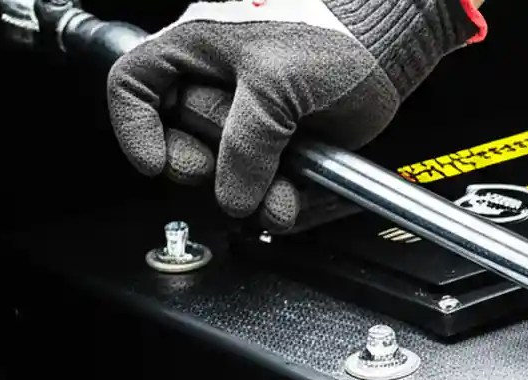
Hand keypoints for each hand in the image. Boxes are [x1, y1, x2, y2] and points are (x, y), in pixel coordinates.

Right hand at [106, 0, 485, 232]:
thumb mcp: (275, 81)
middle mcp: (219, 85)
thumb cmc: (336, 31)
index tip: (157, 164)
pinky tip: (294, 200)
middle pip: (184, 145)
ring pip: (231, 177)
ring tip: (279, 196)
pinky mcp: (288, 147)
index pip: (135, 88)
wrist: (393, 45)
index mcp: (196, 48)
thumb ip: (246, 143)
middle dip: (209, 169)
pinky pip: (271, 187)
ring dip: (253, 195)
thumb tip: (232, 194)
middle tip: (229, 173)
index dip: (136, 130)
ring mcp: (255, 120)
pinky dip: (280, 200)